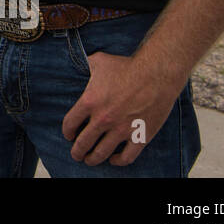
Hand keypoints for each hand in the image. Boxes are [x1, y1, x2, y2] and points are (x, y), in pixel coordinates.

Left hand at [61, 53, 183, 165]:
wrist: (156, 74)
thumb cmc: (127, 66)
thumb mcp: (99, 61)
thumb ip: (86, 65)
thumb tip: (80, 63)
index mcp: (89, 102)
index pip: (70, 124)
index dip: (67, 132)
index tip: (69, 135)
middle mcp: (103, 119)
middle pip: (83, 143)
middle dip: (77, 152)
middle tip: (76, 154)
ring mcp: (121, 130)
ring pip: (101, 153)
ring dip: (93, 159)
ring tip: (90, 160)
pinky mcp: (140, 136)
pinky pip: (126, 157)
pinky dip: (118, 161)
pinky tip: (114, 159)